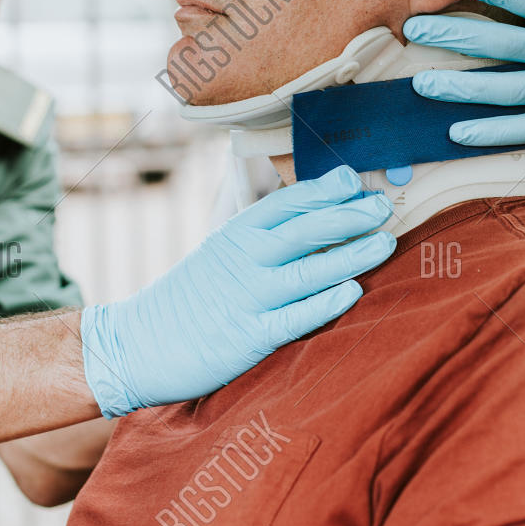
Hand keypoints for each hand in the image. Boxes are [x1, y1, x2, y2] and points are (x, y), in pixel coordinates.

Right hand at [80, 165, 394, 416]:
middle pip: (304, 230)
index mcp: (236, 234)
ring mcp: (247, 298)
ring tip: (385, 243)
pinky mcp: (249, 337)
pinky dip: (325, 303)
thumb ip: (262, 235)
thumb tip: (317, 215)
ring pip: (308, 270)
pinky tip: (353, 292)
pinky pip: (294, 318)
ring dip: (351, 255)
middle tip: (383, 208)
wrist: (139, 345)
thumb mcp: (221, 252)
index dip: (324, 190)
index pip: (287, 203)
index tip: (355, 180)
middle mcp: (243, 260)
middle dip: (349, 216)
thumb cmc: (192, 296)